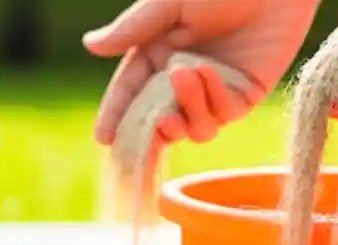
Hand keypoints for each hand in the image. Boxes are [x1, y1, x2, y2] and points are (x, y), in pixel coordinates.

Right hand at [84, 0, 320, 145]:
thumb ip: (133, 29)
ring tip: (184, 74)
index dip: (117, 116)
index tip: (105, 138)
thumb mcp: (169, 3)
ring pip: (194, 125)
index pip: (131, 92)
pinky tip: (210, 70)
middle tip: (152, 128)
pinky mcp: (246, 94)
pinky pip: (224, 114)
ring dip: (187, 107)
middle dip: (154, 130)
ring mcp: (215, 89)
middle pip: (161, 120)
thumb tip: (90, 45)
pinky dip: (214, 98)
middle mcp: (183, 76)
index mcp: (157, 52)